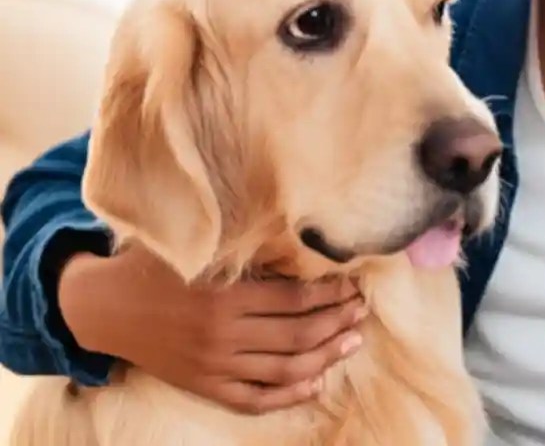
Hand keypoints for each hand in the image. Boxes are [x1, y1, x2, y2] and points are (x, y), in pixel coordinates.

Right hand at [58, 245, 367, 413]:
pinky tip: (316, 382)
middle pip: (298, 335)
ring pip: (285, 370)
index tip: (355, 285)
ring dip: (326, 357)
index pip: (296, 299)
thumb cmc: (151, 264)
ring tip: (353, 342)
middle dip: (338, 323)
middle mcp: (222, 335)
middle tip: (363, 312)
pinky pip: (254, 400)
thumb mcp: (192, 241)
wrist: (101, 307)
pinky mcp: (203, 386)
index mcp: (224, 296)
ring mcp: (213, 366)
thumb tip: (290, 222)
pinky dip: (288, 395)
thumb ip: (238, 237)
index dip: (332, 294)